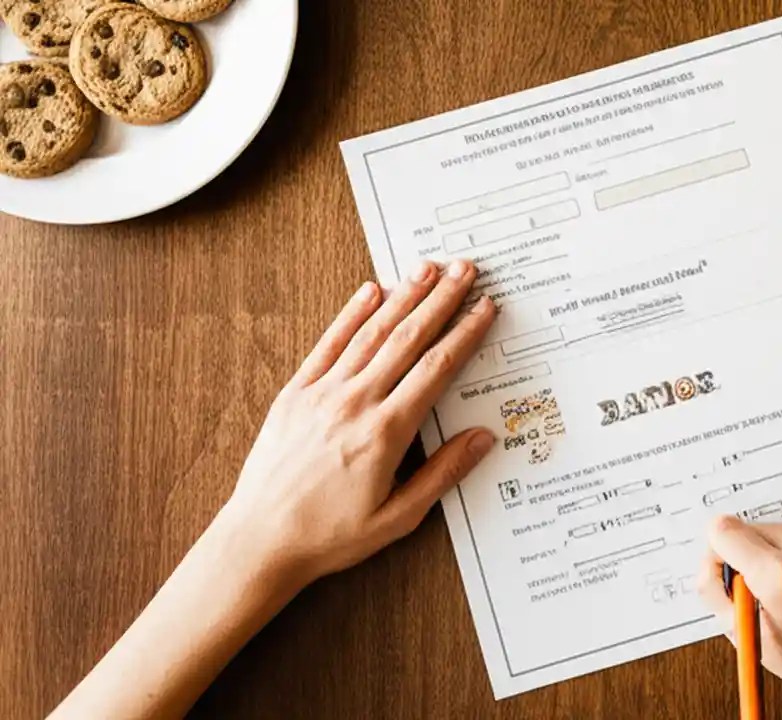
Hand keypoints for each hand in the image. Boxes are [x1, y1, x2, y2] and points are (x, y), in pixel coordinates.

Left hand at [222, 259, 496, 585]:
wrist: (260, 539)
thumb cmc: (330, 535)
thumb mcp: (399, 516)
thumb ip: (444, 473)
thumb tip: (483, 438)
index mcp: (386, 433)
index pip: (437, 368)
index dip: (465, 333)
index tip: (484, 308)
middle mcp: (355, 403)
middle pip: (408, 339)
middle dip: (441, 300)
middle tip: (466, 271)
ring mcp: (322, 394)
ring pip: (372, 333)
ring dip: (403, 297)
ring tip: (427, 269)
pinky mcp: (295, 394)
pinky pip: (328, 344)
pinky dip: (350, 314)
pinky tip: (369, 291)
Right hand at [697, 517, 781, 717]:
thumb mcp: (751, 639)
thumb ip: (717, 596)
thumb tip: (706, 566)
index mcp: (779, 576)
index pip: (723, 530)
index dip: (717, 554)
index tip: (726, 575)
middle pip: (745, 528)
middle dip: (742, 557)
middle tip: (758, 594)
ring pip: (770, 530)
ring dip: (767, 554)